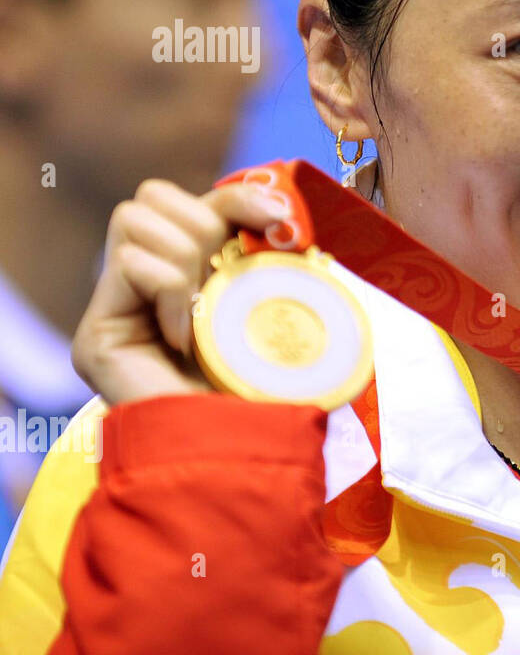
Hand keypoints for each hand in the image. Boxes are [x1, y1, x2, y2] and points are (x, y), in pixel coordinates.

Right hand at [72, 179, 291, 406]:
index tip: (280, 219)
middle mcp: (145, 289)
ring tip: (206, 317)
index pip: (197, 201)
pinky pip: (131, 264)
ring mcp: (115, 310)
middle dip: (205, 225)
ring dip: (187, 263)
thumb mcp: (280, 314)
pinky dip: (171, 295)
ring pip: (135, 219)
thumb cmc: (268, 396)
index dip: (237, 196)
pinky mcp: (95, 335)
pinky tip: (186, 341)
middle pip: (154, 196)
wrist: (242, 459)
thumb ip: (270, 263)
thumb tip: (289, 213)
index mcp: (192, 277)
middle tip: (229, 280)